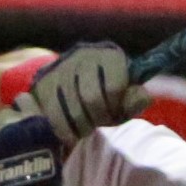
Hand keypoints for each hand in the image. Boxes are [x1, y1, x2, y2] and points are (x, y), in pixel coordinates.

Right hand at [24, 42, 151, 144]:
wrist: (72, 86)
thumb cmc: (106, 95)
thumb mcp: (125, 98)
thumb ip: (135, 98)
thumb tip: (143, 97)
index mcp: (109, 55)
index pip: (114, 86)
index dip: (117, 106)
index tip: (115, 110)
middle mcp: (83, 55)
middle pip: (91, 99)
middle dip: (98, 117)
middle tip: (99, 121)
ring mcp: (60, 68)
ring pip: (71, 109)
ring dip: (81, 126)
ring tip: (85, 125)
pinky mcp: (42, 84)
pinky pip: (53, 115)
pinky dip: (64, 130)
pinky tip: (70, 130)